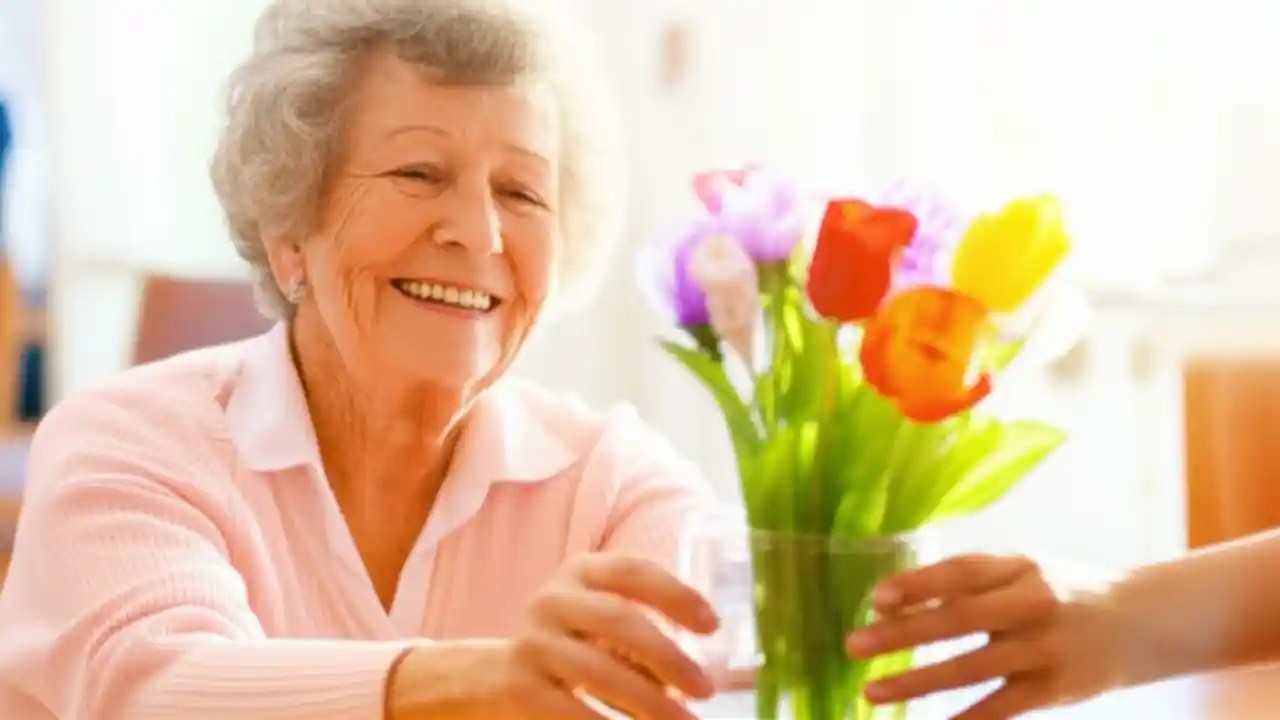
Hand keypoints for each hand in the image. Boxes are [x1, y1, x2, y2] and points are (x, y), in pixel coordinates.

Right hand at [390, 553, 719, 718]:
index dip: (676, 594)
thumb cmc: (576, 643)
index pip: (633, 570)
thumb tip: (702, 668)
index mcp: (580, 571)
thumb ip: (643, 626)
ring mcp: (533, 643)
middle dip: (669, 656)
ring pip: (600, 670)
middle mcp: (553, 600)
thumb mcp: (600, 617)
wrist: (500, 675)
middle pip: (619, 620)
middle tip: (706, 689)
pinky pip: (574, 710)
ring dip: (651, 702)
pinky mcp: (521, 687)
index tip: (713, 625)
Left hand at [843, 554, 1125, 718]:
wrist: (1138, 622)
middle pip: (959, 619)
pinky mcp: (1056, 688)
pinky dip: (965, 719)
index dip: (918, 583)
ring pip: (972, 668)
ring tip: (873, 692)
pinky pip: (1000, 707)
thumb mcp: (1021, 571)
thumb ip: (968, 581)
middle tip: (854, 645)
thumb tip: (892, 601)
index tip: (876, 599)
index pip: (961, 571)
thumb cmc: (1056, 590)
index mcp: (1018, 566)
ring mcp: (1045, 647)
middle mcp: (1032, 603)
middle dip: (901, 634)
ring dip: (916, 682)